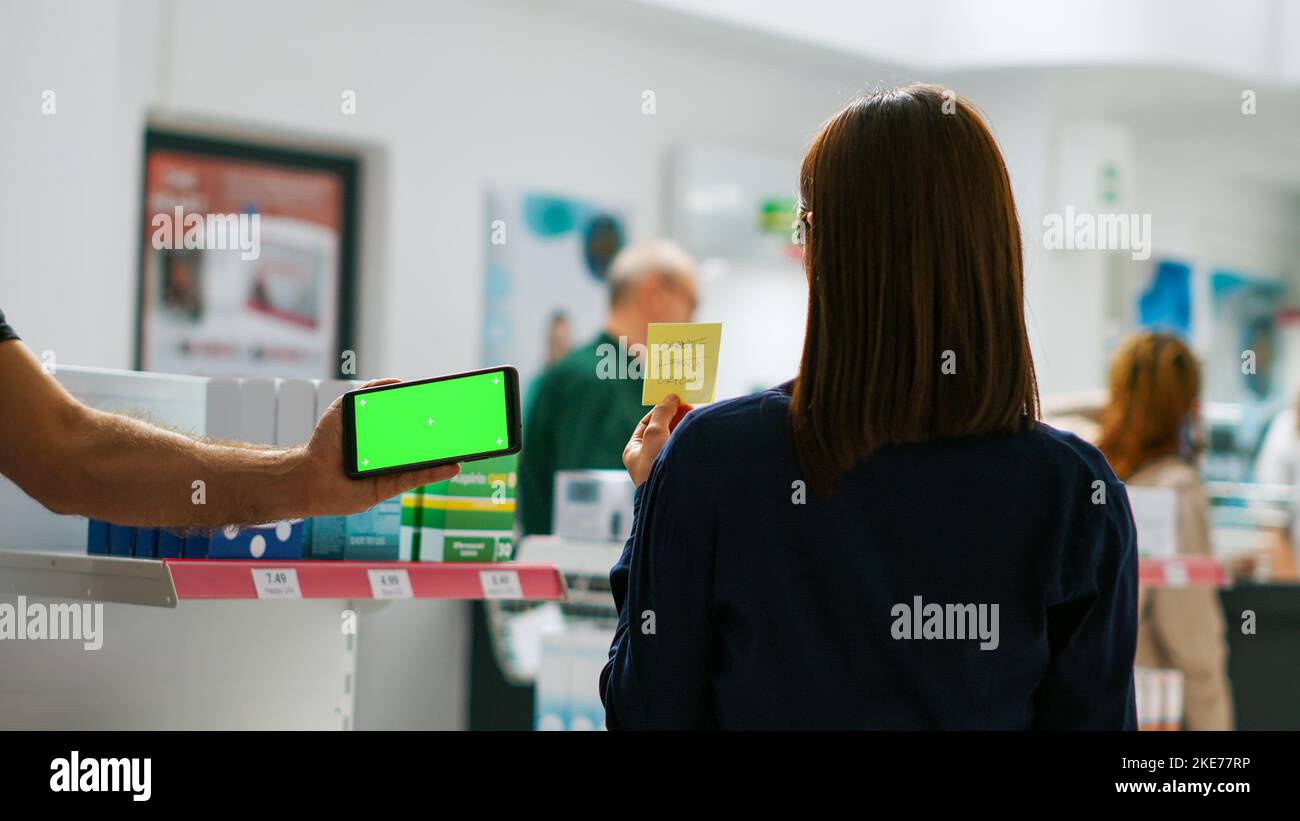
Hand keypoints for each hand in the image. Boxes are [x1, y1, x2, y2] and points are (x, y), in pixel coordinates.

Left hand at [294, 378, 459, 515]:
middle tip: (463, 427)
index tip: (449, 408)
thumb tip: (398, 381)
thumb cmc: (323, 443)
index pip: (411, 424)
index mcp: (382, 436)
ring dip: (446, 456)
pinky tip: (452, 466)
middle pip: (421, 443)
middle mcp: (389, 454)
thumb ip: (368, 392)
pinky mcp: (388, 488)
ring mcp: (390, 472)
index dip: (430, 417)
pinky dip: (435, 473)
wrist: (307, 474)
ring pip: (424, 462)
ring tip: (465, 446)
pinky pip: (416, 479)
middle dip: (443, 436)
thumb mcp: (343, 407)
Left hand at [622, 394, 691, 486]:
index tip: (676, 401)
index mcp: (634, 452)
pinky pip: (682, 449)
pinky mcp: (678, 470)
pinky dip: (688, 439)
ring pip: (673, 440)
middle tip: (690, 407)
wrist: (672, 498)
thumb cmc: (657, 467)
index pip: (646, 423)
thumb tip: (670, 398)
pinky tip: (697, 432)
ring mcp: (663, 466)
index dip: (661, 410)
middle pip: (661, 431)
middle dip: (675, 418)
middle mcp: (647, 459)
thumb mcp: (655, 433)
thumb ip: (662, 413)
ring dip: (683, 428)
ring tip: (696, 418)